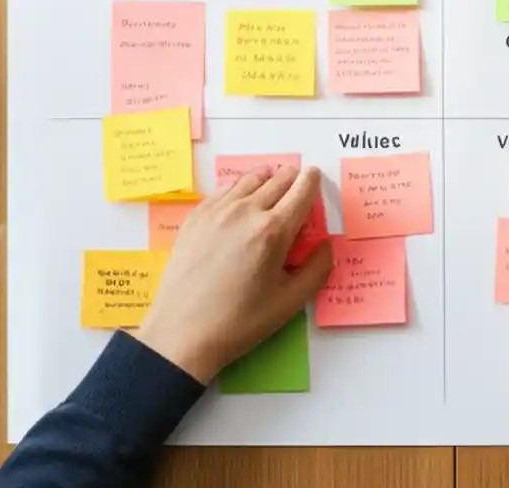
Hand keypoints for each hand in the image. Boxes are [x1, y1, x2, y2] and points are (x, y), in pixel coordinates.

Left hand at [133, 166, 331, 382]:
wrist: (183, 332)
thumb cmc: (240, 321)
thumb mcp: (290, 302)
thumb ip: (317, 268)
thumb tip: (325, 244)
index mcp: (274, 231)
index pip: (301, 191)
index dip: (312, 181)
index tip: (315, 178)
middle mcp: (246, 211)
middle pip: (278, 179)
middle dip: (292, 179)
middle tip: (296, 189)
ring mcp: (217, 211)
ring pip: (250, 179)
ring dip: (266, 180)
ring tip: (270, 191)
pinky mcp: (195, 217)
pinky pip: (224, 190)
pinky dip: (240, 190)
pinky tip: (240, 204)